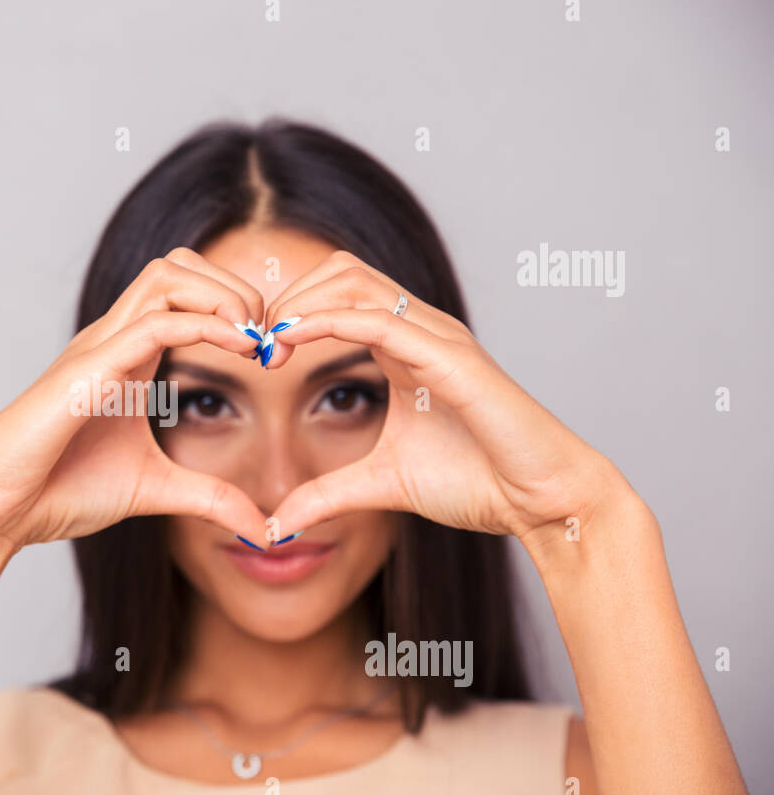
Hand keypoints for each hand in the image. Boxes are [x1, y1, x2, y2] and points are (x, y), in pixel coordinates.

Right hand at [0, 248, 270, 548]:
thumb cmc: (57, 491)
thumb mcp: (155, 490)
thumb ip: (210, 499)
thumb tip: (264, 529)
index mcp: (126, 355)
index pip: (184, 292)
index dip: (236, 306)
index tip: (271, 352)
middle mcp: (112, 339)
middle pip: (178, 265)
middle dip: (235, 286)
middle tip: (267, 337)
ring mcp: (97, 349)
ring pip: (166, 275)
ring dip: (223, 295)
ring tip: (254, 337)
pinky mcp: (87, 372)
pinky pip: (154, 324)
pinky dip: (205, 325)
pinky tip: (239, 348)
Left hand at [262, 251, 625, 541]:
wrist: (542, 502)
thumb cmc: (479, 483)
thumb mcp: (380, 485)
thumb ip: (327, 495)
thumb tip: (276, 522)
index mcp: (404, 347)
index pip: (337, 294)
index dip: (287, 311)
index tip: (252, 352)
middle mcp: (421, 330)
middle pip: (340, 271)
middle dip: (286, 297)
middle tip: (252, 342)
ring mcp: (438, 337)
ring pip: (354, 280)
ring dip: (299, 302)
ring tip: (267, 342)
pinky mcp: (452, 358)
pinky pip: (382, 319)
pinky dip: (328, 320)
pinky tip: (291, 340)